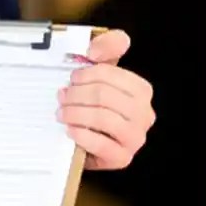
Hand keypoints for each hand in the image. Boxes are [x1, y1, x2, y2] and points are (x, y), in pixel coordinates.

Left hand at [57, 30, 154, 169]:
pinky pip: (102, 145)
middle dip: (77, 94)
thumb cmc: (91, 103)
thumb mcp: (98, 72)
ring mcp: (135, 138)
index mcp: (141, 91)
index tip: (72, 78)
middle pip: (105, 96)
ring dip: (76, 113)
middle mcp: (144, 114)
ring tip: (62, 113)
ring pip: (104, 119)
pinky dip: (82, 135)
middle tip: (62, 97)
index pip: (111, 75)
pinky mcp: (122, 158)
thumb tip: (94, 50)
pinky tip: (70, 130)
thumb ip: (106, 47)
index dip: (85, 74)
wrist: (84, 138)